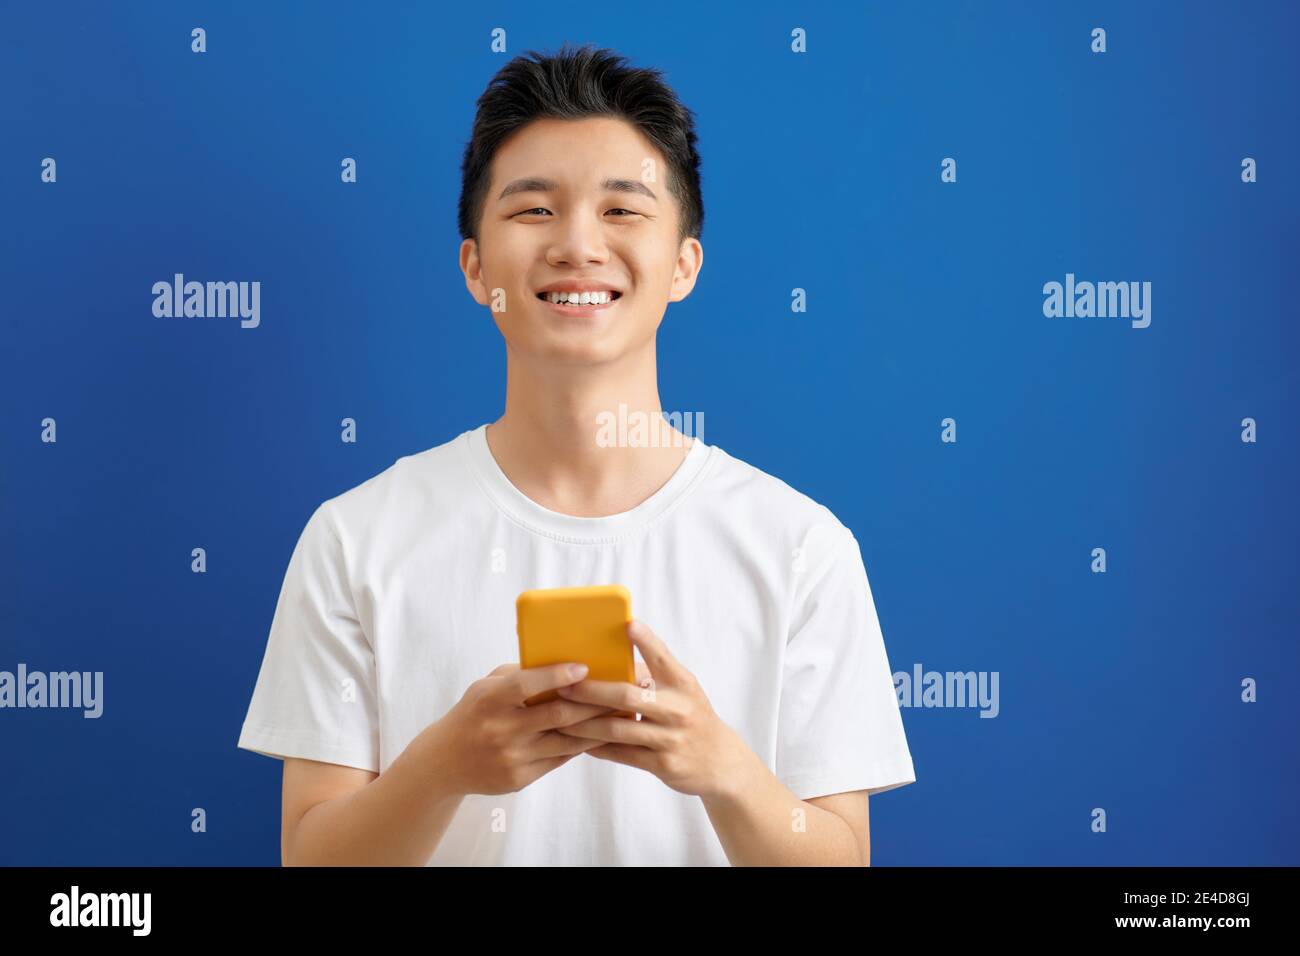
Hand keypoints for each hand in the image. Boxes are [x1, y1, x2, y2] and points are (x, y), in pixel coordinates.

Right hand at [424, 661, 618, 796]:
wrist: (446, 761)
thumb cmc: (475, 712)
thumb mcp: (487, 686)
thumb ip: (520, 675)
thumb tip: (564, 662)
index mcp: (489, 699)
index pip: (526, 685)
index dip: (557, 676)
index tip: (584, 667)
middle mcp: (500, 729)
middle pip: (557, 715)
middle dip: (592, 703)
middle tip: (619, 690)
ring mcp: (511, 757)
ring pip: (565, 740)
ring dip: (596, 726)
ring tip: (619, 712)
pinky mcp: (520, 778)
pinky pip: (560, 758)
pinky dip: (582, 745)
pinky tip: (599, 733)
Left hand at [554, 620, 757, 799]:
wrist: (719, 761)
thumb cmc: (691, 716)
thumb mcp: (683, 691)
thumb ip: (654, 674)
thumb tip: (609, 658)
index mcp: (683, 684)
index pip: (663, 658)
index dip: (647, 640)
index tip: (628, 624)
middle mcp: (679, 709)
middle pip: (627, 695)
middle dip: (591, 690)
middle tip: (565, 686)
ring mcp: (671, 738)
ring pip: (618, 729)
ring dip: (584, 723)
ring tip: (559, 717)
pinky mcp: (663, 764)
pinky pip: (622, 754)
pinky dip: (597, 747)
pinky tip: (578, 742)